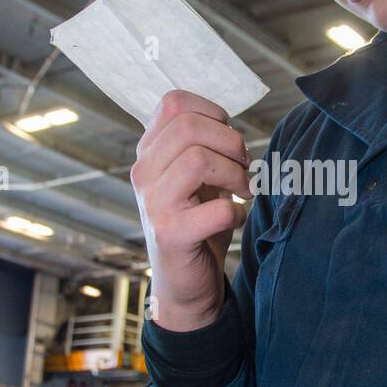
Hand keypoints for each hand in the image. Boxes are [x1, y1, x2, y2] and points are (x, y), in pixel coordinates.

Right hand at [131, 89, 252, 330]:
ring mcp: (153, 204)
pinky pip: (216, 209)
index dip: (213, 113)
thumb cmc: (198, 223)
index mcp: (150, 153)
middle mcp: (144, 173)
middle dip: (230, 142)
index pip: (174, 103)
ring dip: (234, 174)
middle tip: (243, 167)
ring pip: (199, 160)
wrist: (184, 283)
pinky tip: (233, 219)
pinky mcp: (170, 234)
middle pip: (188, 126)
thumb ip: (205, 146)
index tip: (228, 140)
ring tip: (242, 191)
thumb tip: (231, 127)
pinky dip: (236, 212)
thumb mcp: (199, 177)